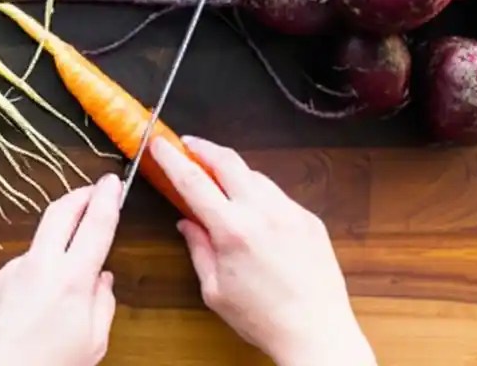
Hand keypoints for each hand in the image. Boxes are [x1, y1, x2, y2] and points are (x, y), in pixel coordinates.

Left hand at [0, 173, 121, 365]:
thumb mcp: (92, 344)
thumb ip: (103, 305)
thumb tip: (103, 279)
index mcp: (71, 279)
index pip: (96, 224)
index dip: (107, 198)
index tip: (112, 181)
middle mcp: (38, 265)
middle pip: (60, 212)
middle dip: (78, 196)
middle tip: (91, 192)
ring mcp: (8, 271)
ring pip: (37, 250)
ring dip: (50, 255)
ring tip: (55, 295)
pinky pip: (15, 275)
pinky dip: (27, 283)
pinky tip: (26, 313)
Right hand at [153, 136, 375, 365]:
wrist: (316, 332)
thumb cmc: (263, 319)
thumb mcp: (214, 290)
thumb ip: (198, 249)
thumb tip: (187, 223)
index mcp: (233, 231)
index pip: (193, 181)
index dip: (172, 158)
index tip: (160, 144)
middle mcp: (263, 213)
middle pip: (228, 161)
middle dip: (204, 148)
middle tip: (189, 145)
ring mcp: (290, 213)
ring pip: (255, 175)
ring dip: (233, 171)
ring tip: (219, 181)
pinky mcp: (309, 219)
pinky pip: (278, 194)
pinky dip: (259, 193)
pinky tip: (252, 210)